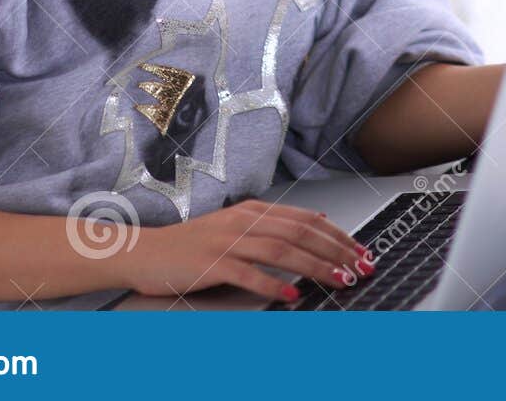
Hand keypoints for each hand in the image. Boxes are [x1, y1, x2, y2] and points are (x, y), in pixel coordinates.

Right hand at [117, 198, 373, 302]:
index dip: (338, 236)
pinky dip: (272, 284)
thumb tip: (318, 223)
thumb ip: (273, 225)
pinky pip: (247, 273)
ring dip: (315, 266)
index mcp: (253, 211)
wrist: (144, 251)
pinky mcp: (211, 263)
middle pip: (300, 233)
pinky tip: (291, 294)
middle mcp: (244, 221)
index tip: (361, 251)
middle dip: (336, 251)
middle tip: (361, 267)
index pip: (306, 220)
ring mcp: (227, 241)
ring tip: (339, 280)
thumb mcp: (236, 225)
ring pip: (281, 251)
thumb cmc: (191, 244)